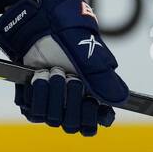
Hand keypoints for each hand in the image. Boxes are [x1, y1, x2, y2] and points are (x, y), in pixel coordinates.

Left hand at [0, 0, 128, 135]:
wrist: (39, 25)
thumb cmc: (69, 38)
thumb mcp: (90, 56)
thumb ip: (104, 79)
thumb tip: (120, 100)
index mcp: (92, 95)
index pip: (98, 122)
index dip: (94, 118)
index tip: (92, 102)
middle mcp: (72, 103)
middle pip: (73, 126)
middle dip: (70, 100)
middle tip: (69, 77)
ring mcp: (52, 103)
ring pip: (53, 119)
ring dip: (52, 93)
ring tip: (52, 71)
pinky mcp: (32, 100)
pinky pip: (33, 113)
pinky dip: (36, 93)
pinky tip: (39, 75)